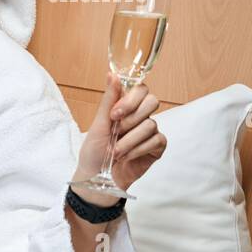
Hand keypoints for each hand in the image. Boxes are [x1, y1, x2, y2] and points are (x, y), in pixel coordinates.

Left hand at [75, 71, 167, 198]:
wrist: (97, 178)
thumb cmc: (94, 151)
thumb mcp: (98, 124)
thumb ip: (109, 100)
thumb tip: (112, 74)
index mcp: (125, 107)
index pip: (141, 89)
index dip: (131, 99)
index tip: (115, 114)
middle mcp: (140, 117)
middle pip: (152, 101)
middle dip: (132, 118)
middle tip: (116, 131)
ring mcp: (150, 132)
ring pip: (150, 124)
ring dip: (129, 140)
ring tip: (116, 151)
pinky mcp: (157, 147)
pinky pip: (157, 140)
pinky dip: (138, 149)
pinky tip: (127, 157)